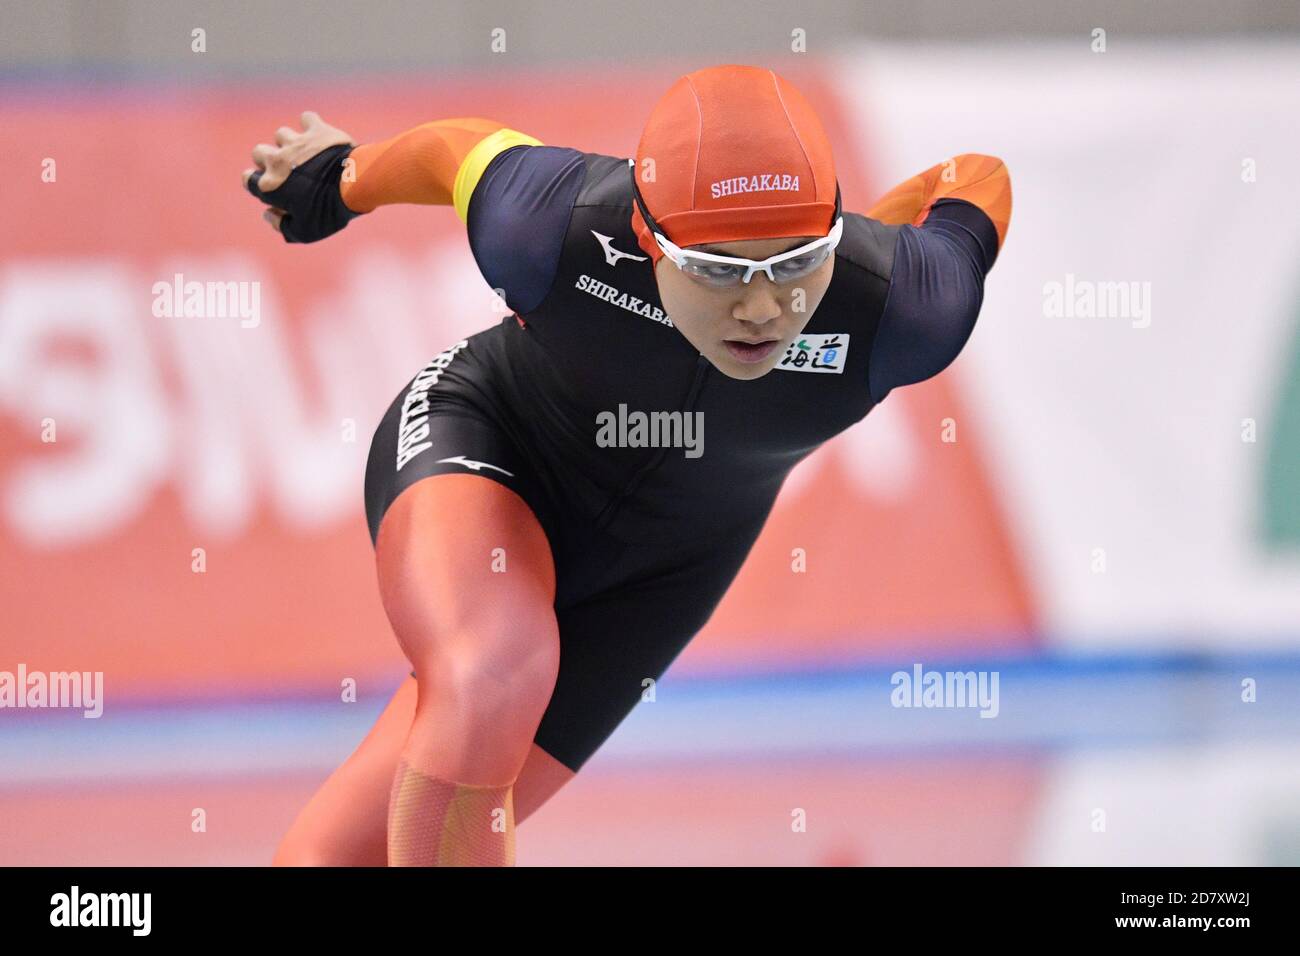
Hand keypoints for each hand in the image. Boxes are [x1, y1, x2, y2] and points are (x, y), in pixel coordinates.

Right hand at [242, 111, 359, 241]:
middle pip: (258, 152)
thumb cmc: (327, 212)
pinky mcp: (316, 130)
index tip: (272, 189)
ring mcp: (296, 143)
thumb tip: (268, 214)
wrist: (353, 185)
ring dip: (290, 143)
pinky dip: (311, 125)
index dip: (258, 184)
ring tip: (306, 154)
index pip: (248, 179)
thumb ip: (281, 226)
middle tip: (287, 170)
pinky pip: (307, 118)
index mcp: (270, 184)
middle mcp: (277, 160)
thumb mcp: (304, 230)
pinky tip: (319, 136)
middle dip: (268, 160)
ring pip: (281, 134)